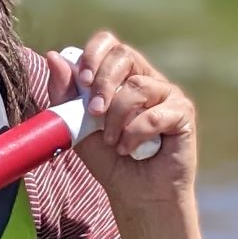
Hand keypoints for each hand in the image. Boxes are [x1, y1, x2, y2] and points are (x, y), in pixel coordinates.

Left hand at [44, 32, 197, 207]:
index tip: (80, 82)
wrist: (134, 194)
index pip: (108, 44)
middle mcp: (145, 78)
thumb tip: (54, 56)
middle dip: (102, 83)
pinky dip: (136, 134)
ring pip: (137, 86)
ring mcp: (166, 93)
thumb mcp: (76, 126)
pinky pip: (155, 113)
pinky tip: (130, 149)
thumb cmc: (108, 160)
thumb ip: (65, 94)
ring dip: (117, 118)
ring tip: (113, 142)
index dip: (92, 56)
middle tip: (92, 112)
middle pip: (124, 55)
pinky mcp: (183, 112)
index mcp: (119, 76)